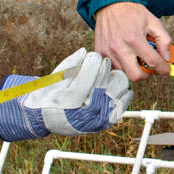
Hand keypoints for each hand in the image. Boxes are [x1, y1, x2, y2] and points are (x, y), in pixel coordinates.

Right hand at [0, 49, 132, 139]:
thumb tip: (85, 51)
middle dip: (103, 68)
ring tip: (106, 75)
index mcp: (69, 101)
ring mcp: (98, 119)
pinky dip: (122, 91)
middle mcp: (85, 113)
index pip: (87, 76)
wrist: (51, 118)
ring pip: (117, 90)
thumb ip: (70, 64)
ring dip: (113, 77)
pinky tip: (114, 85)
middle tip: (100, 63)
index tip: (93, 55)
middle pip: (105, 82)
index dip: (92, 62)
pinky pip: (123, 103)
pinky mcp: (106, 122)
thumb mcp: (55, 78)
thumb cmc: (52, 94)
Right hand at [94, 1, 173, 81]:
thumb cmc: (132, 13)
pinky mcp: (100, 53)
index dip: (163, 69)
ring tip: (135, 55)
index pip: (153, 62)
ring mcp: (108, 52)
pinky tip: (125, 54)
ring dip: (133, 68)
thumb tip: (167, 58)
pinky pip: (114, 68)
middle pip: (136, 76)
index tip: (166, 69)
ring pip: (124, 73)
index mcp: (135, 39)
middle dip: (146, 74)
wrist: (110, 4)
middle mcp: (120, 48)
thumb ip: (164, 40)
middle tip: (149, 66)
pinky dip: (122, 65)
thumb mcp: (153, 22)